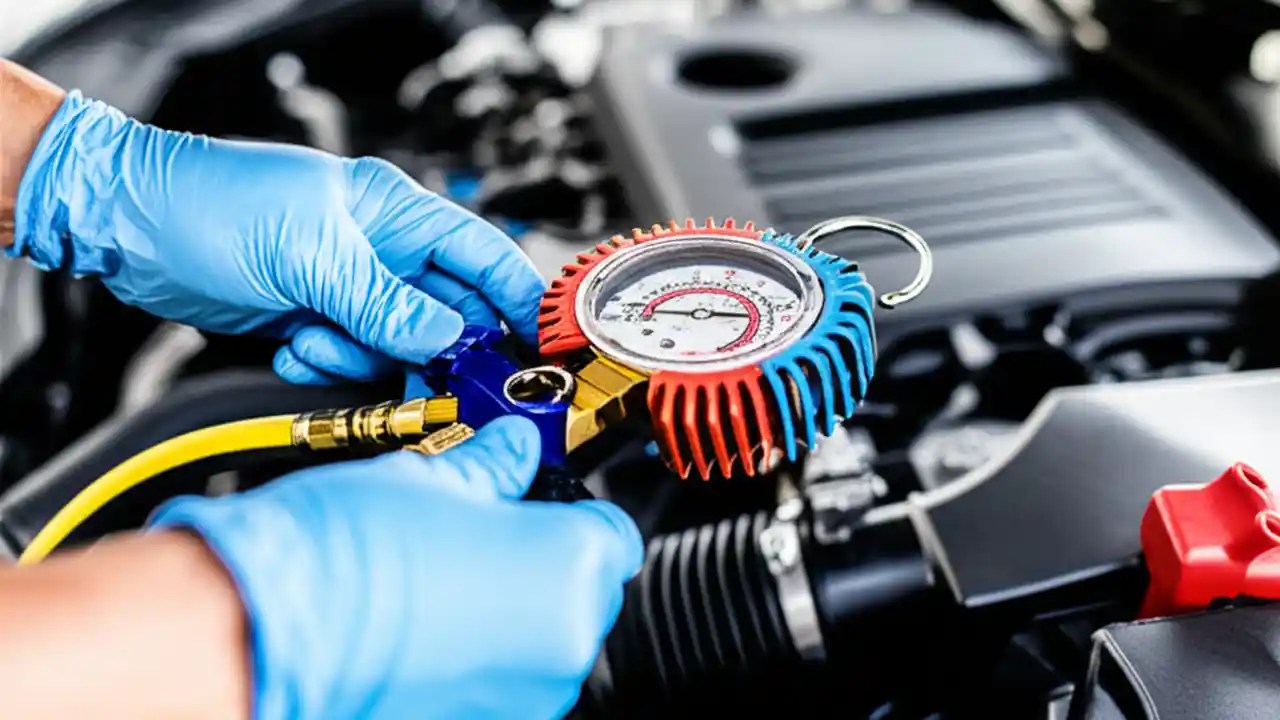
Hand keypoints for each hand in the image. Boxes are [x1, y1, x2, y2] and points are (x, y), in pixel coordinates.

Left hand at [13, 90, 545, 383]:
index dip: (518, 299)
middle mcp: (379, 251)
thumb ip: (384, 303)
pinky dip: (324, 365)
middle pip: (446, 313)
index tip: (539, 346)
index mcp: (393, 213)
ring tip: (319, 341)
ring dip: (364, 359)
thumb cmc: (210, 203)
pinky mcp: (313, 319)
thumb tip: (444, 339)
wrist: (126, 223)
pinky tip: (293, 345)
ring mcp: (346, 287)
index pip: (481, 256)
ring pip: (396, 346)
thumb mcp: (310, 255)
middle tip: (444, 388)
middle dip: (442, 352)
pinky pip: (348, 360)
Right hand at [147, 416, 642, 719]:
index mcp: (569, 570)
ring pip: (540, 640)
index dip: (572, 511)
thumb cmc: (340, 557)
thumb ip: (492, 466)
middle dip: (537, 560)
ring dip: (507, 611)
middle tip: (476, 535)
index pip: (614, 532)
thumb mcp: (431, 478)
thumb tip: (512, 449)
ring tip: (436, 582)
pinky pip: (500, 680)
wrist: (262, 634)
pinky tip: (423, 627)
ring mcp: (523, 700)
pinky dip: (476, 656)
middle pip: (580, 590)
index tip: (537, 502)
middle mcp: (563, 648)